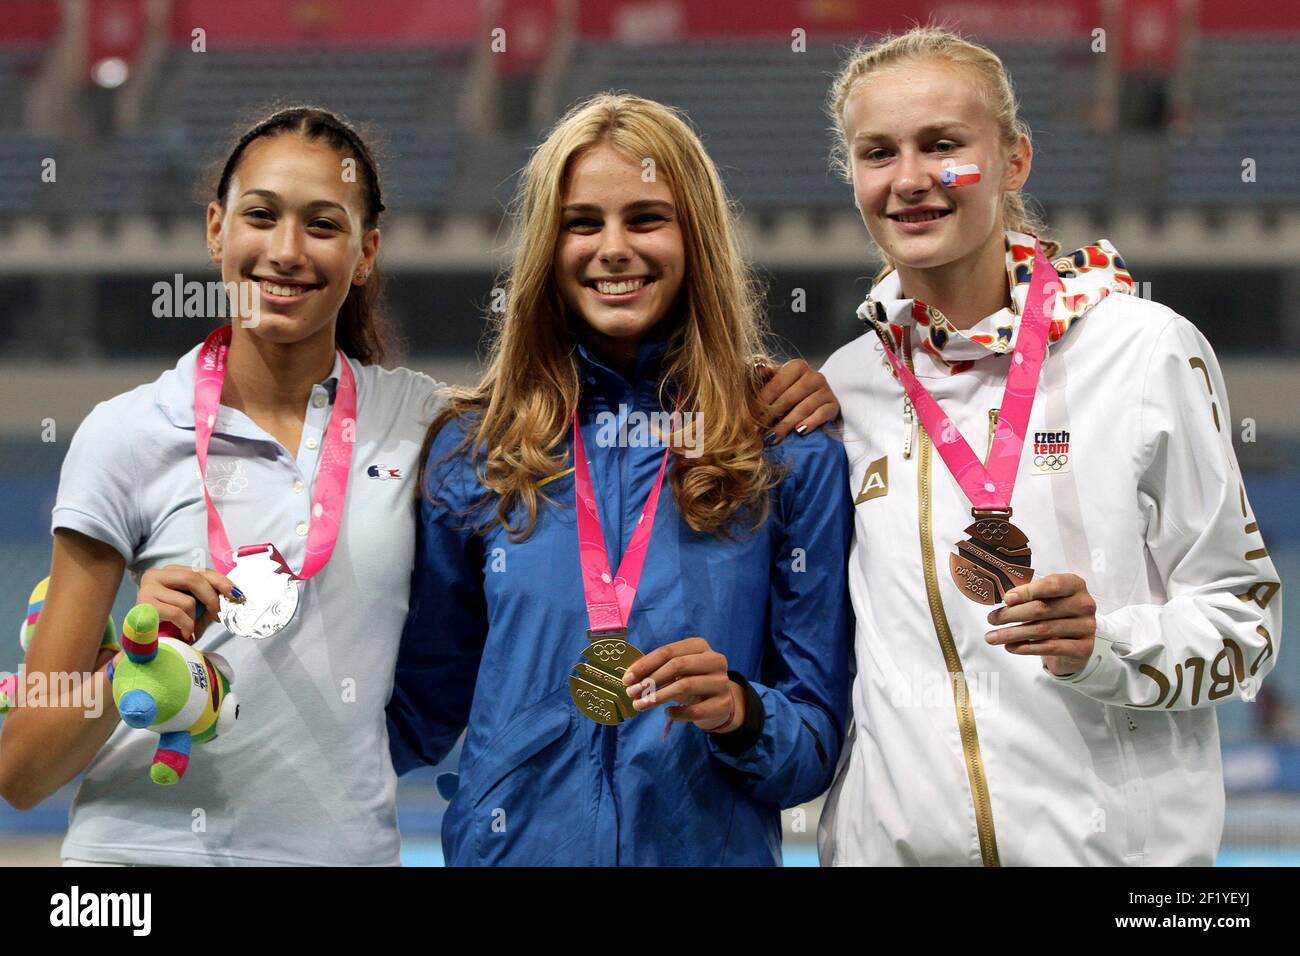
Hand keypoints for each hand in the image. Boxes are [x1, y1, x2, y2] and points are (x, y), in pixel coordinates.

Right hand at [136, 565, 241, 643]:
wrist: (142, 648)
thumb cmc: (170, 627)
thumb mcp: (193, 611)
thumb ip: (208, 600)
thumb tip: (233, 597)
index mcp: (170, 573)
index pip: (201, 571)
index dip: (222, 582)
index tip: (238, 595)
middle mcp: (156, 575)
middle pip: (195, 578)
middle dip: (212, 599)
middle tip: (218, 616)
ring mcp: (147, 588)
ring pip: (188, 600)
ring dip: (194, 620)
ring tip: (189, 631)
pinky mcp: (143, 605)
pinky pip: (177, 613)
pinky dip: (186, 627)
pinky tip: (183, 634)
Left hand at [621, 637, 743, 732]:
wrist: (719, 702)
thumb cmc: (692, 681)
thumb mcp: (677, 671)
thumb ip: (657, 669)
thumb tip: (629, 678)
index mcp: (699, 646)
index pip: (668, 651)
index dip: (645, 664)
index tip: (627, 678)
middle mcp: (714, 660)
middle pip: (677, 665)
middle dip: (651, 680)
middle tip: (632, 693)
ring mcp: (721, 682)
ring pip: (685, 685)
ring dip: (658, 697)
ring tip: (641, 705)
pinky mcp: (723, 704)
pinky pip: (696, 710)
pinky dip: (678, 713)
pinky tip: (667, 712)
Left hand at [754, 359, 839, 441]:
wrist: (815, 398)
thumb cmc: (789, 390)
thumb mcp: (776, 382)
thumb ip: (765, 377)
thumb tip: (758, 368)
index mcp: (797, 366)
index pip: (778, 383)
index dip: (763, 400)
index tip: (751, 415)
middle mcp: (814, 375)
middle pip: (790, 397)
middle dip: (772, 415)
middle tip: (759, 429)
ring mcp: (826, 390)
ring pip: (804, 407)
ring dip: (787, 424)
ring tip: (773, 436)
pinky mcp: (833, 405)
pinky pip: (822, 414)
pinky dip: (810, 423)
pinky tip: (799, 432)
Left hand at [985, 573, 1096, 676]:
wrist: (1075, 640)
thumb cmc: (1056, 612)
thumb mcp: (1046, 597)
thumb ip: (1029, 594)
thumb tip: (1006, 600)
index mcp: (1075, 585)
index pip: (1051, 585)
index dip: (1027, 592)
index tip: (1006, 599)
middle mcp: (1084, 604)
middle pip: (1042, 609)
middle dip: (1012, 615)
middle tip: (991, 619)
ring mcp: (1086, 627)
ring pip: (1042, 630)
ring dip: (1013, 634)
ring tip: (993, 637)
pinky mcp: (1083, 647)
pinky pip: (1050, 647)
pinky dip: (1026, 648)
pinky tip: (1011, 647)